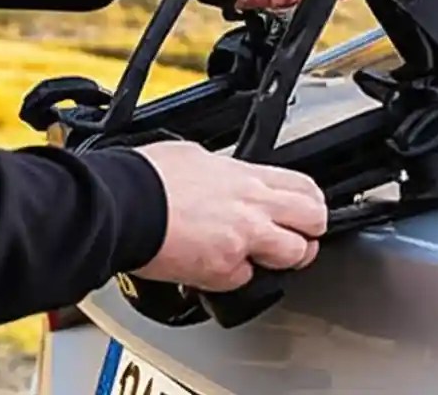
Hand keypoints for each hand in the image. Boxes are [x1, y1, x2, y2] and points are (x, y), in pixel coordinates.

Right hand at [129, 141, 326, 291]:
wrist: (122, 204)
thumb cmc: (146, 178)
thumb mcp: (196, 158)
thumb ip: (223, 174)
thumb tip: (223, 179)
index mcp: (246, 176)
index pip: (304, 187)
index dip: (311, 204)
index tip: (305, 213)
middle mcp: (253, 206)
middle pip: (315, 220)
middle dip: (310, 233)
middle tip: (295, 239)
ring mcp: (243, 239)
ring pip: (295, 254)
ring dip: (282, 259)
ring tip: (259, 258)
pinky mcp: (224, 269)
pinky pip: (246, 279)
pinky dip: (234, 278)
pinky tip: (216, 267)